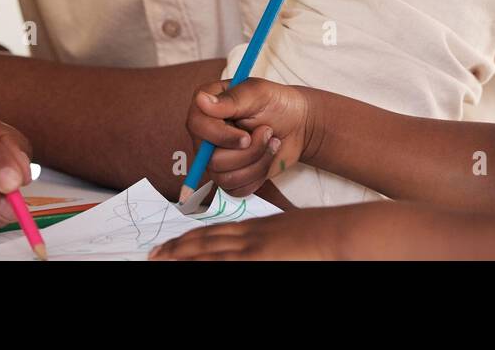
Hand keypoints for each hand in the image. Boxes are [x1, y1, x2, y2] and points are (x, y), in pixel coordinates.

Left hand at [150, 204, 373, 260]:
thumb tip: (265, 251)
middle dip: (176, 248)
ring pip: (206, 251)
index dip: (192, 238)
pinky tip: (184, 266)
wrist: (340, 231)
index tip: (173, 244)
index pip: (217, 232)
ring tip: (157, 261)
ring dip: (179, 256)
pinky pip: (221, 261)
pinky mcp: (257, 257)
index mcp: (259, 227)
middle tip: (154, 255)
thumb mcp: (294, 235)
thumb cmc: (326, 236)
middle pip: (205, 240)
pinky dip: (200, 263)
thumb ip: (274, 242)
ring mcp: (253, 246)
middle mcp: (251, 234)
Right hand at [185, 78, 315, 196]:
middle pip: (211, 159)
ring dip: (256, 162)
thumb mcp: (258, 94)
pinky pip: (236, 189)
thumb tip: (201, 100)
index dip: (220, 136)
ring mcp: (216, 158)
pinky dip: (258, 175)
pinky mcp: (230, 176)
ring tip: (271, 142)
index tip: (245, 136)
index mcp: (206, 108)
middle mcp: (206, 135)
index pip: (197, 126)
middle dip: (248, 151)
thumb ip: (230, 100)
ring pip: (225, 177)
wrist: (298, 124)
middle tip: (267, 132)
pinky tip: (267, 157)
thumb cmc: (277, 103)